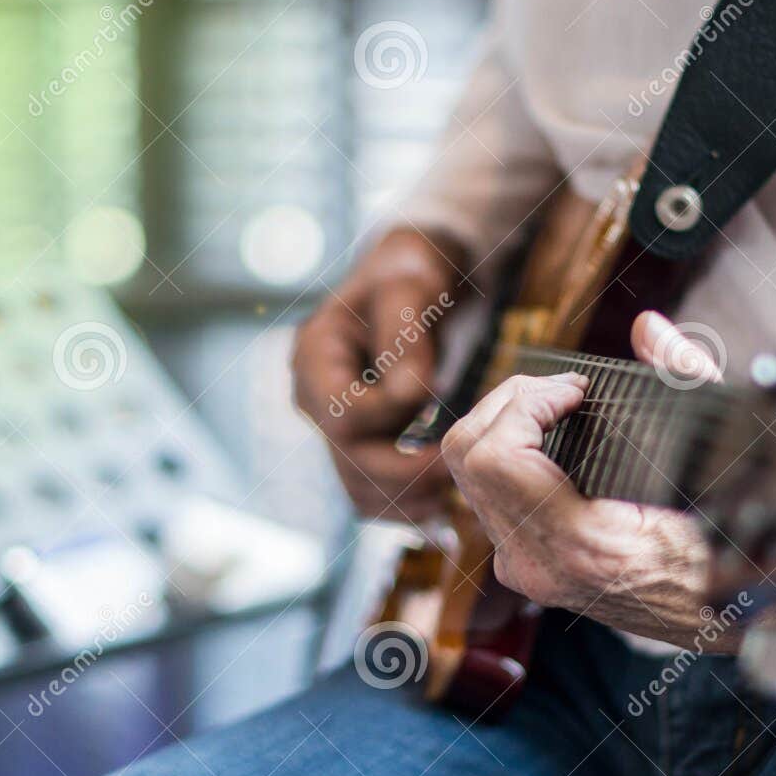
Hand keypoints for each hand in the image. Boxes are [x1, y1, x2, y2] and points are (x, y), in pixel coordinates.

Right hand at [292, 228, 466, 520]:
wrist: (412, 279)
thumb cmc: (410, 272)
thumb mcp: (410, 286)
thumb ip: (406, 336)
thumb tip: (413, 396)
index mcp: (313, 359)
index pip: (343, 417)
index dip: (392, 416)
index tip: (440, 394)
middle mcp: (315, 400)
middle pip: (350, 466)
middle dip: (408, 476)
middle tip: (461, 472)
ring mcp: (336, 427)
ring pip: (362, 492)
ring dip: (410, 501)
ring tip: (459, 491)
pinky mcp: (362, 444)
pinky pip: (378, 493)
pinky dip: (411, 503)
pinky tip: (448, 496)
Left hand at [442, 312, 740, 648]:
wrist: (723, 616)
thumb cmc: (731, 544)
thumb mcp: (724, 457)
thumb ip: (684, 383)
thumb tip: (648, 328)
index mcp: (578, 545)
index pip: (494, 457)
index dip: (525, 403)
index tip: (577, 390)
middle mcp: (535, 563)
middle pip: (467, 455)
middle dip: (509, 401)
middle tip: (565, 389)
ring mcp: (523, 568)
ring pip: (468, 473)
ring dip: (507, 423)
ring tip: (560, 406)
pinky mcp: (524, 563)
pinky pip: (487, 493)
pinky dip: (512, 452)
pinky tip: (556, 437)